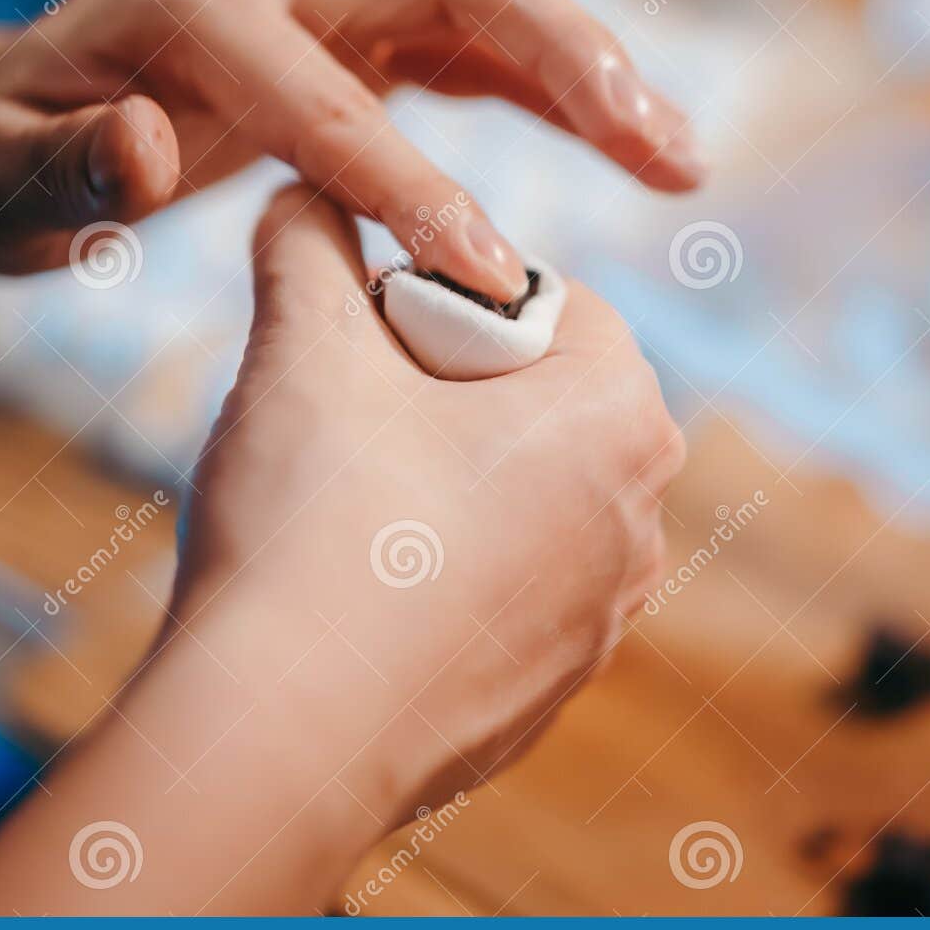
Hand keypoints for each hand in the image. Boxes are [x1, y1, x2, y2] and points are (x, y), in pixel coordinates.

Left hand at [0, 0, 705, 300]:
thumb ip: (64, 167)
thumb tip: (149, 151)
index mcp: (190, 13)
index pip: (329, 99)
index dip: (414, 185)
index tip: (491, 277)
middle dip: (568, 64)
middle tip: (666, 154)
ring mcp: (322, 2)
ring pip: (487, 7)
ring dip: (591, 73)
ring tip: (679, 157)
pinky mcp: (352, 40)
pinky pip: (472, 51)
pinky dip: (551, 92)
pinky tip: (621, 145)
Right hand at [0, 184, 682, 914]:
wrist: (287, 739)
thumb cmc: (316, 524)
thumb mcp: (302, 344)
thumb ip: (309, 241)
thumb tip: (305, 190)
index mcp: (621, 415)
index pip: (547, 301)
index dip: (446, 300)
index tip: (373, 342)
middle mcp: (642, 519)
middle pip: (538, 399)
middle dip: (446, 390)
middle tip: (352, 419)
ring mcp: (603, 619)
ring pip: (520, 497)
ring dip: (442, 481)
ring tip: (346, 510)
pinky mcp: (551, 690)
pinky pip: (503, 592)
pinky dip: (442, 576)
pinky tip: (361, 594)